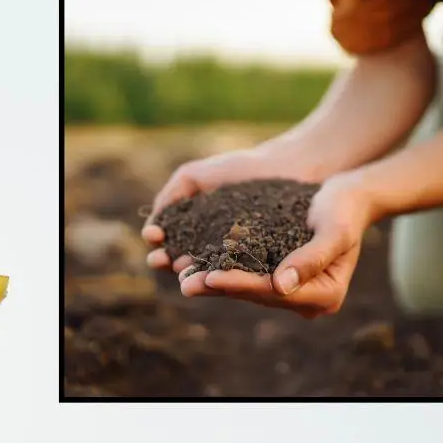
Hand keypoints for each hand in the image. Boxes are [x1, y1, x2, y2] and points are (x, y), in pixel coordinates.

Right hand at [142, 147, 316, 272]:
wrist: (290, 167)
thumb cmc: (242, 169)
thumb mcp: (195, 176)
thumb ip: (171, 195)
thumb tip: (152, 227)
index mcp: (193, 229)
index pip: (167, 241)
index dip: (157, 242)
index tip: (153, 235)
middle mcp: (209, 247)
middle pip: (180, 260)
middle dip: (166, 260)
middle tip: (159, 258)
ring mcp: (233, 258)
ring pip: (204, 270)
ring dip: (189, 272)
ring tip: (181, 268)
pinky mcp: (258, 265)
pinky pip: (237, 272)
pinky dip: (222, 274)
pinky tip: (211, 271)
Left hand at [178, 173, 374, 317]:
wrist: (348, 197)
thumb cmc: (345, 209)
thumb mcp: (334, 230)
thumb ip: (312, 257)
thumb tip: (281, 286)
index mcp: (326, 295)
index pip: (274, 293)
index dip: (240, 284)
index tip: (210, 277)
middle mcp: (308, 300)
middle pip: (256, 295)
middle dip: (219, 287)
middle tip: (184, 283)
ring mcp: (292, 291)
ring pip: (247, 288)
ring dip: (213, 282)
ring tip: (182, 277)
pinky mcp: (278, 277)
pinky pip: (246, 276)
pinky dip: (221, 270)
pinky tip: (194, 264)